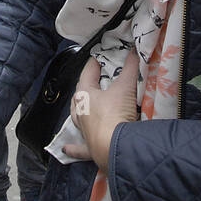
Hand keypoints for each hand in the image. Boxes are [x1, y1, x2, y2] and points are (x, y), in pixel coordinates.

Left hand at [62, 50, 139, 174]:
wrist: (114, 147)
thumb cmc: (115, 115)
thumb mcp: (126, 87)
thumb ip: (131, 68)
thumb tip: (134, 51)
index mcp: (84, 95)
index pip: (88, 73)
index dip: (94, 63)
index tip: (99, 57)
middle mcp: (80, 113)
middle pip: (80, 95)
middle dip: (87, 87)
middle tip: (96, 80)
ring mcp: (83, 131)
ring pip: (77, 118)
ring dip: (79, 112)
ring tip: (82, 108)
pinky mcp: (89, 148)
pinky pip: (78, 148)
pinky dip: (73, 148)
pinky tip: (66, 149)